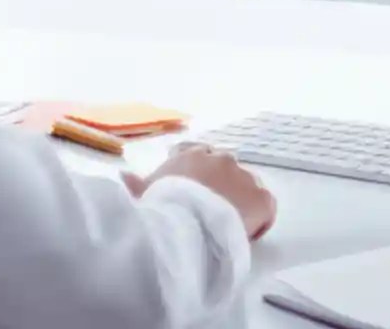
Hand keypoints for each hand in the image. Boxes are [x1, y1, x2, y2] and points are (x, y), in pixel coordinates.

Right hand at [123, 145, 276, 240]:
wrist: (187, 225)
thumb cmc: (160, 208)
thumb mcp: (143, 194)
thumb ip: (136, 184)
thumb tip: (123, 177)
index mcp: (191, 156)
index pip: (197, 155)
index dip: (197, 173)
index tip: (192, 190)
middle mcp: (220, 159)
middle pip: (226, 169)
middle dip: (221, 185)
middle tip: (213, 210)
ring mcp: (244, 176)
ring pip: (247, 186)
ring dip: (240, 200)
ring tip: (230, 224)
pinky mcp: (261, 198)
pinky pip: (266, 207)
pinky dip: (260, 219)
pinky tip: (248, 234)